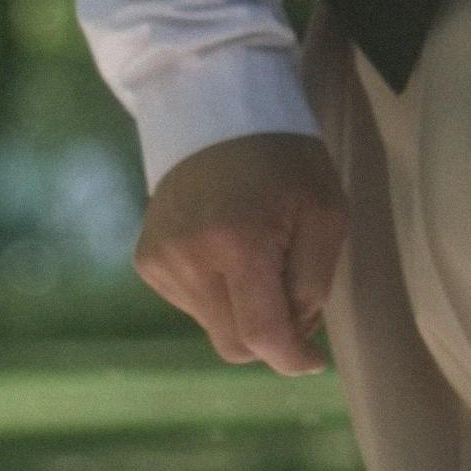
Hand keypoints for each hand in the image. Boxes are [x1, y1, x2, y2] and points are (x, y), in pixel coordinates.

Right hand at [135, 128, 350, 371]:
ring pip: (213, 326)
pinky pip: (191, 304)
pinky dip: (217, 292)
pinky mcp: (145, 260)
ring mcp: (160, 261)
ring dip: (242, 310)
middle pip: (234, 344)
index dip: (293, 359)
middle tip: (292, 292)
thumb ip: (312, 285)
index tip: (314, 360)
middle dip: (269, 334)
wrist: (216, 110)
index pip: (261, 335)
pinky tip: (224, 249)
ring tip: (255, 257)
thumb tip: (293, 341)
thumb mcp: (325, 214)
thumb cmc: (284, 160)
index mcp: (238, 245)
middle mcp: (188, 259)